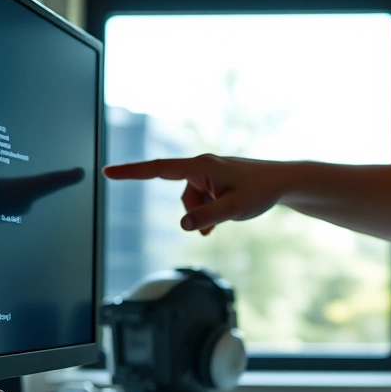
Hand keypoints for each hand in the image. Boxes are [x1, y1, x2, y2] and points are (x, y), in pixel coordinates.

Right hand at [103, 154, 283, 235]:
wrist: (283, 182)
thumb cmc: (261, 191)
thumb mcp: (234, 209)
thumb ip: (207, 217)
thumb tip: (183, 225)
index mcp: (200, 166)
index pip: (158, 169)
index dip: (131, 172)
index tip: (107, 172)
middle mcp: (201, 166)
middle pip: (183, 196)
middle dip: (197, 213)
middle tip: (220, 222)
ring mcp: (208, 173)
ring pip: (193, 202)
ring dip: (205, 214)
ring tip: (228, 218)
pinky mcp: (215, 181)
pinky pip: (203, 201)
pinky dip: (210, 212)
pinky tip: (225, 218)